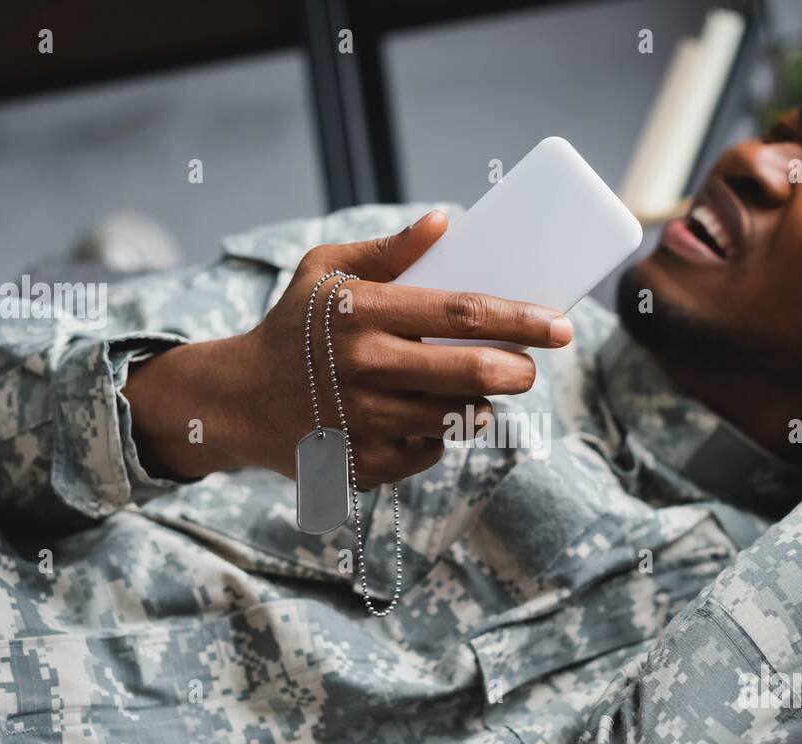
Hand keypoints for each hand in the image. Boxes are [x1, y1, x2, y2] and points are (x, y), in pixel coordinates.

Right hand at [125, 210, 572, 486]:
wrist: (239, 401)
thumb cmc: (293, 325)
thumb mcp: (325, 271)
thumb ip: (388, 250)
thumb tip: (446, 223)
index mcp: (362, 311)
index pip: (463, 314)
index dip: (521, 319)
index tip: (562, 324)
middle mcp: (365, 367)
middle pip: (472, 373)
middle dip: (518, 371)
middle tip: (529, 368)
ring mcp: (365, 421)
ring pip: (458, 417)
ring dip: (482, 404)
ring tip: (475, 388)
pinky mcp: (364, 463)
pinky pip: (430, 451)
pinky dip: (440, 435)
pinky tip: (424, 417)